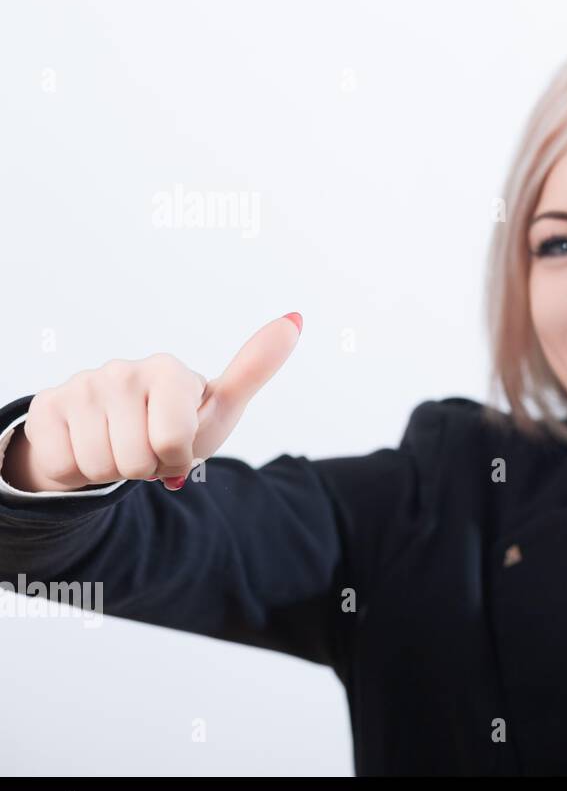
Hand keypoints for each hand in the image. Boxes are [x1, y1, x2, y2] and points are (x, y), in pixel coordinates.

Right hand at [5, 313, 302, 493]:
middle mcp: (122, 370)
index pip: (172, 445)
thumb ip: (255, 368)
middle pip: (135, 461)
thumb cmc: (175, 423)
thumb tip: (297, 319)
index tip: (178, 442)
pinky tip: (88, 447)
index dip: (176, 458)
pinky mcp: (45, 407)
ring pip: (97, 466)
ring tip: (119, 447)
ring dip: (111, 470)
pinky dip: (76, 472)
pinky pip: (63, 467)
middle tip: (146, 448)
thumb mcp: (219, 406)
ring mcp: (80, 386)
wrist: (112, 437)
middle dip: (144, 468)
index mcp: (169, 371)